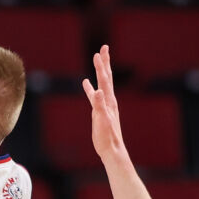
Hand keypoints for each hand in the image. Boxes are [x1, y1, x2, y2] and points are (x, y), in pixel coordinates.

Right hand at [81, 45, 127, 162]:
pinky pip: (94, 95)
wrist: (112, 150)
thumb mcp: (102, 121)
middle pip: (106, 77)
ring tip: (97, 61)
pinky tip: (86, 83)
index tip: (99, 52)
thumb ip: (100, 106)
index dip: (101, 65)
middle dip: (104, 62)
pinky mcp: (100, 111)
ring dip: (99, 72)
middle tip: (104, 48)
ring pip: (102, 83)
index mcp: (109, 101)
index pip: (105, 79)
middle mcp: (109, 100)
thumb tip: (98, 91)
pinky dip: (91, 87)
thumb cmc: (107, 137)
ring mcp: (105, 105)